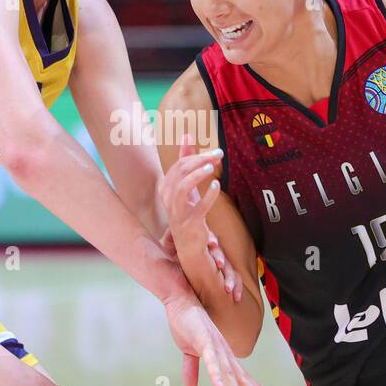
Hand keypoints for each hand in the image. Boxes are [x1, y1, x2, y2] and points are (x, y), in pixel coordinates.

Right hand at [159, 133, 239, 297]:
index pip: (177, 166)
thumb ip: (187, 160)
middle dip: (197, 161)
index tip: (212, 149)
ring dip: (196, 176)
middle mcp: (169, 201)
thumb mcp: (189, 186)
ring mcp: (178, 215)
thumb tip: (187, 134)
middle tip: (218, 153)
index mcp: (168, 190)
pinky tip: (217, 187)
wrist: (190, 250)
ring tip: (212, 168)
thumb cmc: (189, 214)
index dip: (192, 154)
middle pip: (179, 174)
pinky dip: (207, 197)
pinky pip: (197, 209)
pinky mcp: (190, 227)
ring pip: (181, 189)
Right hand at [163, 291, 272, 385]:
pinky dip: (216, 374)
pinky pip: (211, 360)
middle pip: (241, 376)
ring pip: (228, 373)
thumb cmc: (186, 323)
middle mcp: (224, 351)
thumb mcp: (189, 351)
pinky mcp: (204, 340)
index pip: (242, 374)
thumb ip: (192, 370)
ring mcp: (215, 345)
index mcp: (222, 354)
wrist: (180, 300)